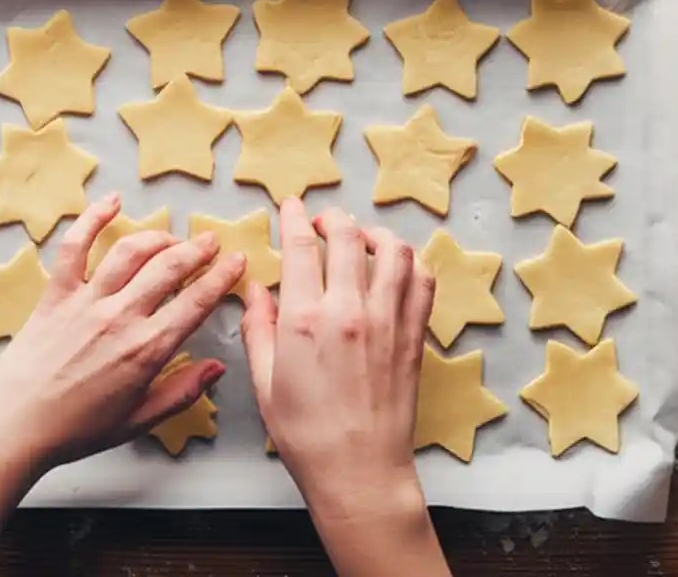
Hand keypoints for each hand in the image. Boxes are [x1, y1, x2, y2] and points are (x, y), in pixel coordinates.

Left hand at [0, 193, 245, 472]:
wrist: (14, 426)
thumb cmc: (76, 430)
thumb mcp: (139, 421)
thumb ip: (182, 392)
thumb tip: (217, 367)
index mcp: (147, 349)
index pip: (196, 302)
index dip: (222, 278)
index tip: (237, 262)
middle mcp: (121, 317)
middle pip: (169, 268)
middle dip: (198, 250)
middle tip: (212, 242)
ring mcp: (87, 301)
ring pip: (131, 252)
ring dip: (159, 237)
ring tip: (174, 236)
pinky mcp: (56, 294)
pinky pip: (76, 247)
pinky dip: (93, 219)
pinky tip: (112, 202)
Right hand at [240, 198, 435, 519]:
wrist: (359, 470)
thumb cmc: (306, 435)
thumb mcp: (265, 382)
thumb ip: (258, 328)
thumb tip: (255, 290)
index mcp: (305, 321)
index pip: (301, 247)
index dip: (294, 218)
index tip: (290, 207)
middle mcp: (350, 311)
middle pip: (347, 236)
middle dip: (331, 219)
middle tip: (321, 222)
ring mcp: (388, 321)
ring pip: (392, 250)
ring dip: (374, 233)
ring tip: (360, 239)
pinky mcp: (413, 335)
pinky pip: (421, 281)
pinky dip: (409, 262)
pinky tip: (394, 267)